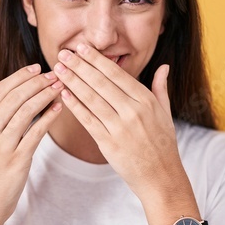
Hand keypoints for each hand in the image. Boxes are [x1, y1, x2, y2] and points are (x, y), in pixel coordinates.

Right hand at [0, 63, 64, 224]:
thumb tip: (20, 96)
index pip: (1, 90)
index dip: (20, 76)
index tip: (37, 67)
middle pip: (15, 96)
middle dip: (37, 82)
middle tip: (55, 74)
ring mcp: (1, 145)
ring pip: (27, 110)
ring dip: (46, 95)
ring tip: (60, 87)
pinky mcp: (16, 160)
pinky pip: (36, 132)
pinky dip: (50, 117)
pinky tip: (60, 108)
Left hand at [53, 43, 182, 199]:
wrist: (161, 176)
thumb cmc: (163, 144)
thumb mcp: (166, 113)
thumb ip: (161, 88)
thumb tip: (164, 66)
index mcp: (146, 100)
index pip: (117, 74)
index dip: (97, 60)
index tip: (82, 48)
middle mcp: (133, 111)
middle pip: (101, 83)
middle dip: (80, 66)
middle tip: (64, 53)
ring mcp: (120, 127)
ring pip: (91, 99)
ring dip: (72, 82)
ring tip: (59, 70)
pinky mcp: (108, 143)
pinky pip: (88, 120)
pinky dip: (74, 106)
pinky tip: (63, 94)